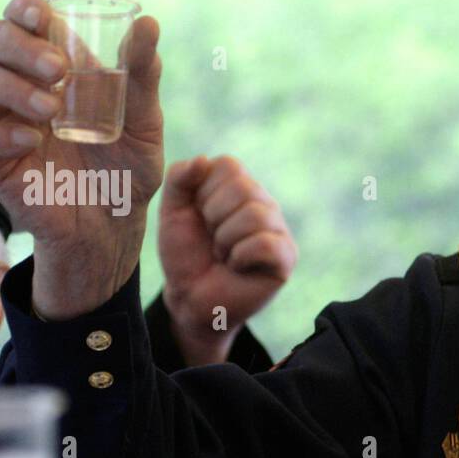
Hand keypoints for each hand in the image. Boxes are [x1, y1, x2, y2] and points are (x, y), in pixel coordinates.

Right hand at [0, 0, 164, 319]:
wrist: (116, 225)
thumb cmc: (129, 168)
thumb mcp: (145, 122)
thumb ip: (143, 76)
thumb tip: (149, 23)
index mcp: (58, 66)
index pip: (26, 19)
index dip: (25, 8)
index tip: (43, 16)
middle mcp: (25, 85)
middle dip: (21, 47)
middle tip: (59, 71)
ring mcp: (4, 119)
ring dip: (14, 87)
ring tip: (52, 112)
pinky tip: (29, 141)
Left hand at [158, 155, 296, 365]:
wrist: (190, 298)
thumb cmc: (186, 255)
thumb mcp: (172, 211)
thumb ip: (180, 178)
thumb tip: (203, 159)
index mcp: (240, 188)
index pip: (229, 166)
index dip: (204, 192)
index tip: (200, 216)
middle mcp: (264, 204)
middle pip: (243, 187)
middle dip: (214, 218)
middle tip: (213, 240)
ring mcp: (278, 230)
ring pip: (255, 215)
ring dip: (225, 240)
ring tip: (224, 255)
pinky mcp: (286, 258)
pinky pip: (266, 243)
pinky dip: (240, 257)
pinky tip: (238, 267)